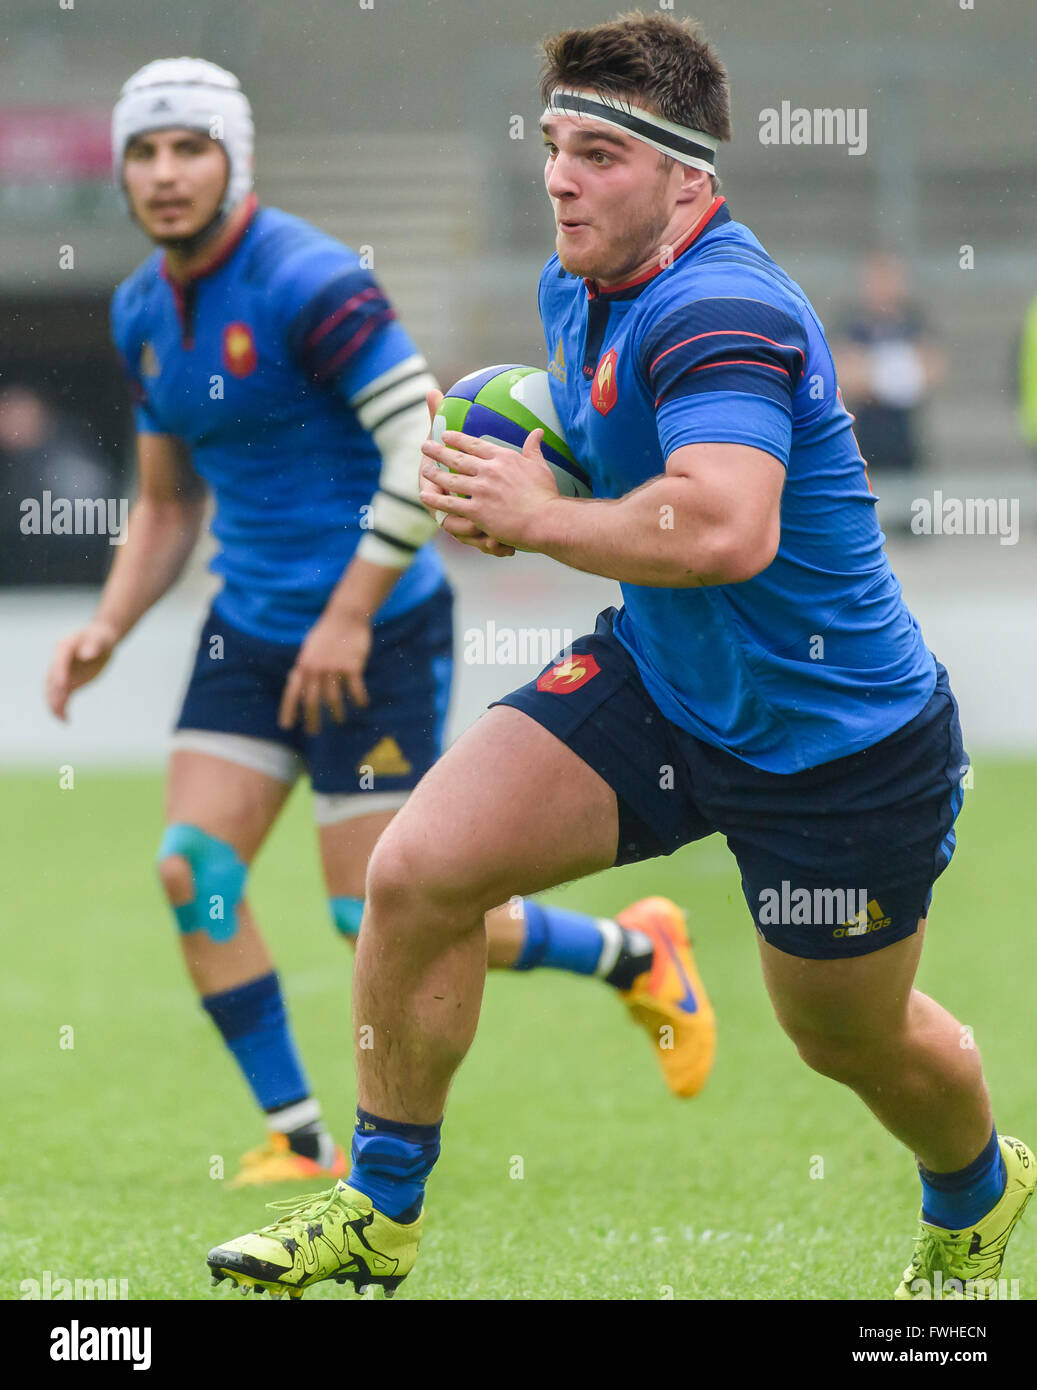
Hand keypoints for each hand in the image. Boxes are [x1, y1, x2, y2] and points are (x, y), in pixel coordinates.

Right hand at [46, 619, 119, 720]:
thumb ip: (93, 645)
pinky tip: (66, 720)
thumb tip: (86, 655)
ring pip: (53, 691)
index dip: (60, 673)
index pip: (59, 662)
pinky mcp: (69, 682)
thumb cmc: (100, 637)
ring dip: (55, 704)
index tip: (62, 685)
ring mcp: (62, 673)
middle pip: (52, 679)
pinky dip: (62, 708)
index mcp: (64, 647)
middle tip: (59, 708)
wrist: (101, 640)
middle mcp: (58, 661)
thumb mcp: (100, 639)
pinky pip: (62, 696)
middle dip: (54, 693)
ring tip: (61, 718)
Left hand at [278, 610, 371, 735]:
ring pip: (333, 699)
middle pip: (311, 701)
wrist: (345, 616)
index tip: (286, 726)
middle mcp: (316, 669)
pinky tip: (361, 704)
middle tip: (313, 732)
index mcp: (303, 665)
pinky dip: (358, 699)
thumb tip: (295, 682)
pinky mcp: (351, 667)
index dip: (288, 710)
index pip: (292, 692)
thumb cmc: (327, 633)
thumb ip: (304, 667)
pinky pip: (355, 689)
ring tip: (339, 720)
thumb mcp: (309, 649)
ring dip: (336, 713)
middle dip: (312, 719)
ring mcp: (333, 668)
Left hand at [419, 421, 563, 552]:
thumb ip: (533, 449)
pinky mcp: (477, 511)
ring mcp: (481, 491)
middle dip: (439, 451)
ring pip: (451, 480)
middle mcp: (489, 471)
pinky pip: (451, 504)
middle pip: (458, 458)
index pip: (475, 444)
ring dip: (435, 474)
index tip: (446, 435)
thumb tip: (537, 432)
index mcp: (503, 458)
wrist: (546, 520)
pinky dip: (437, 499)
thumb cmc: (546, 495)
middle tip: (425, 446)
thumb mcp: (540, 466)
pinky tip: (425, 495)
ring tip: (424, 469)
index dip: (458, 439)